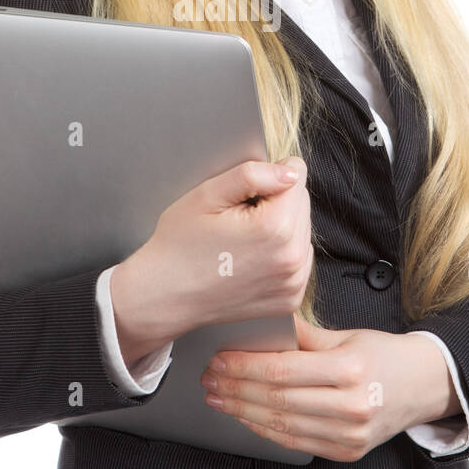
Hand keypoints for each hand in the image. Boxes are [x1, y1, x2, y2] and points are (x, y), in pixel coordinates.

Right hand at [110, 156, 312, 367]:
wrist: (166, 295)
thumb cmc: (180, 245)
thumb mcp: (207, 195)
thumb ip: (252, 174)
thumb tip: (290, 170)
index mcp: (274, 227)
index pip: (296, 175)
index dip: (267, 176)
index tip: (243, 195)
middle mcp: (291, 258)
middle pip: (302, 203)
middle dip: (275, 202)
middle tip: (237, 219)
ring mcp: (293, 282)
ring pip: (302, 231)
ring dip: (281, 228)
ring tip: (242, 240)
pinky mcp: (290, 298)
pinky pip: (299, 259)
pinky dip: (281, 254)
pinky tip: (251, 258)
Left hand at [199, 317, 459, 461]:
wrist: (424, 386)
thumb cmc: (383, 355)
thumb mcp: (346, 335)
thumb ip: (302, 335)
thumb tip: (260, 326)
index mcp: (350, 370)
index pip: (282, 372)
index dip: (244, 368)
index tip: (219, 360)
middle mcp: (351, 406)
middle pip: (277, 400)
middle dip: (235, 390)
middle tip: (210, 379)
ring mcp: (349, 435)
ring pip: (281, 425)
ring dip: (243, 412)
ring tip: (219, 398)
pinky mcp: (346, 452)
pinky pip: (295, 442)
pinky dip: (264, 429)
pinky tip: (245, 415)